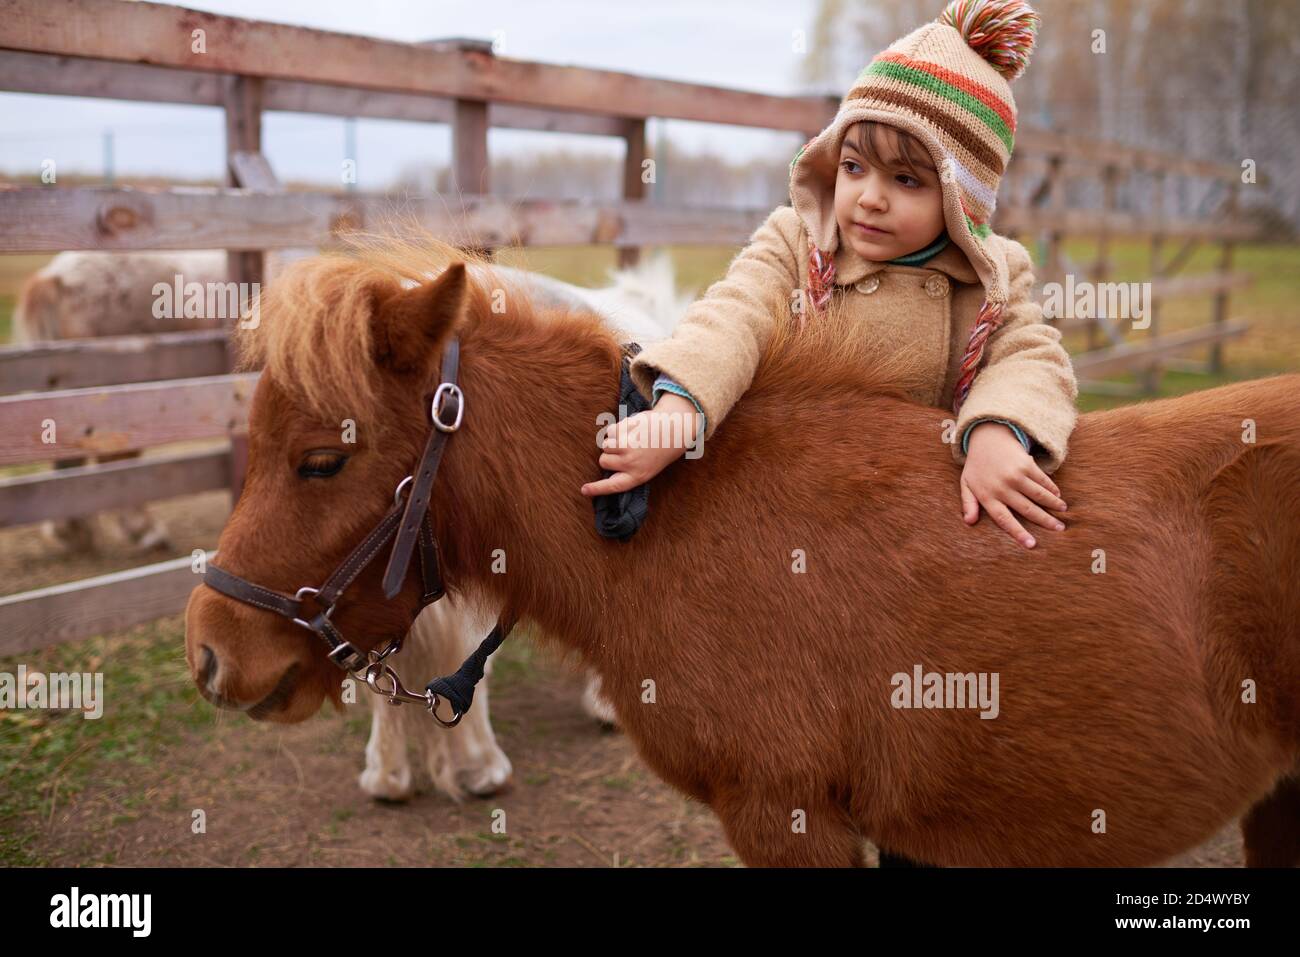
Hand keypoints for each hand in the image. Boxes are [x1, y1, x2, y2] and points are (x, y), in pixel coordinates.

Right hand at [580, 392, 701, 496]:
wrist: (674, 429)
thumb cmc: (659, 451)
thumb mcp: (647, 468)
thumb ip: (628, 471)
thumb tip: (605, 466)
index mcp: (638, 476)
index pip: (613, 486)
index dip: (597, 489)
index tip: (584, 490)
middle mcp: (630, 463)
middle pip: (603, 461)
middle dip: (609, 455)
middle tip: (624, 451)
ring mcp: (626, 446)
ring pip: (604, 445)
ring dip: (613, 441)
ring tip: (630, 439)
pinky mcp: (625, 430)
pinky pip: (609, 431)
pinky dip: (617, 429)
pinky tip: (631, 430)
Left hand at [959, 422, 1066, 548]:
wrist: (987, 438)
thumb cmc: (977, 466)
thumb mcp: (966, 484)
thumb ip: (968, 504)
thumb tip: (969, 522)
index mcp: (988, 496)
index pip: (1004, 519)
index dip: (1018, 533)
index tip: (1031, 545)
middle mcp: (1003, 487)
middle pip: (1027, 509)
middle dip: (1045, 521)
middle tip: (1059, 529)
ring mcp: (1015, 475)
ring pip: (1039, 495)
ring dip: (1053, 504)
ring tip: (1063, 512)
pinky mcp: (1026, 464)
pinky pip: (1042, 480)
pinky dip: (1051, 489)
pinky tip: (1057, 495)